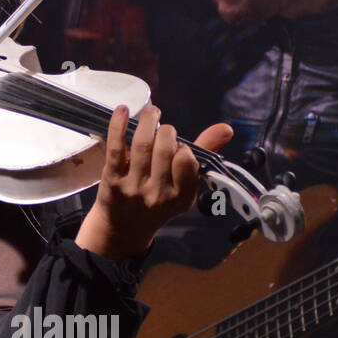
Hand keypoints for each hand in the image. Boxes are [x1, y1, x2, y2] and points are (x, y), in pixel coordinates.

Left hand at [75, 105, 232, 260]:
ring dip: (147, 122)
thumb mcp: (184, 186)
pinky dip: (118, 125)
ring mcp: (133, 187)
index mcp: (181, 196)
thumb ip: (203, 154)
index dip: (183, 147)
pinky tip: (122, 110)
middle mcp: (158, 194)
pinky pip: (115, 148)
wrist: (124, 228)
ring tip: (151, 113)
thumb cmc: (159, 201)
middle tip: (163, 129)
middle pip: (164, 150)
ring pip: (142, 146)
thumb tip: (226, 127)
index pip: (187, 162)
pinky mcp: (111, 179)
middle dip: (166, 131)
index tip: (178, 145)